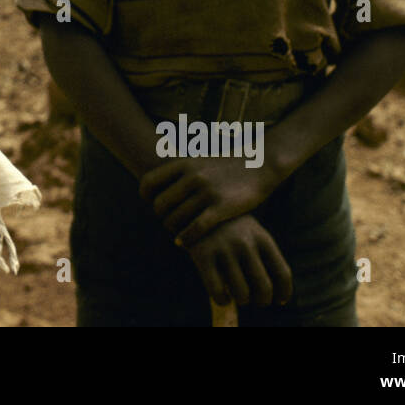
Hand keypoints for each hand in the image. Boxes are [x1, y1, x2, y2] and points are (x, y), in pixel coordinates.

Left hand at [139, 157, 278, 246]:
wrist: (259, 164)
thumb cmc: (225, 166)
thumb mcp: (199, 161)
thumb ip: (178, 171)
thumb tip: (154, 184)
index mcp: (183, 164)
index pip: (148, 182)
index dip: (146, 197)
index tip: (152, 204)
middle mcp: (192, 176)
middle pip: (159, 205)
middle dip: (161, 217)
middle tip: (169, 222)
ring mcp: (207, 192)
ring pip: (175, 219)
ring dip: (173, 230)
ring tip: (177, 232)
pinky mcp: (221, 207)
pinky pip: (195, 228)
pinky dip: (185, 238)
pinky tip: (183, 243)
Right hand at [182, 214, 292, 308]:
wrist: (192, 205)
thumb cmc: (227, 227)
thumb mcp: (248, 233)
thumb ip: (263, 258)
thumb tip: (277, 295)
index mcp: (261, 237)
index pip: (282, 273)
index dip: (284, 292)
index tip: (279, 300)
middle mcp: (245, 243)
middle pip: (264, 288)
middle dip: (262, 300)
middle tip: (257, 300)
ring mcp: (224, 248)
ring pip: (242, 294)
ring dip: (242, 300)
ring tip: (239, 296)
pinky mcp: (202, 255)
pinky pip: (217, 292)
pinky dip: (223, 300)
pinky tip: (223, 297)